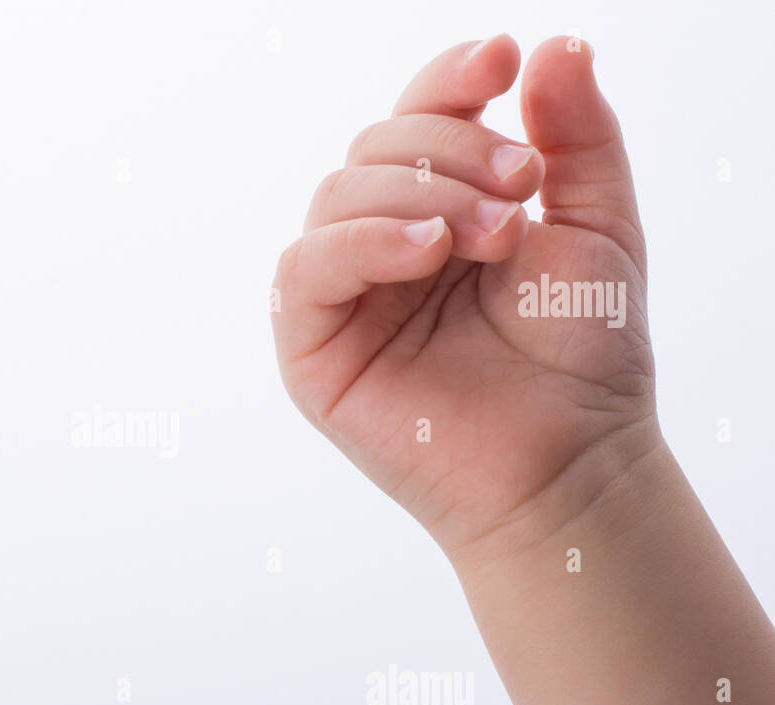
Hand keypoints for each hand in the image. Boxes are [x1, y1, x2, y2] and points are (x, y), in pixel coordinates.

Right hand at [272, 35, 657, 561]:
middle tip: (521, 188)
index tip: (503, 59)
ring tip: (492, 234)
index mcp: (442, 212)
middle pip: (376, 147)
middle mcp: (385, 245)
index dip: (448, 79)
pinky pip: (304, 269)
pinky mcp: (312, 348)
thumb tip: (551, 45)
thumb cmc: (583, 359)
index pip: (418, 120)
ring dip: (416, 193)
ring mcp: (346, 297)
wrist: (569, 463)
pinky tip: (426, 251)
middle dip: (451, 148)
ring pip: (336, 195)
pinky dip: (360, 241)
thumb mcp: (598, 227)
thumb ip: (578, 138)